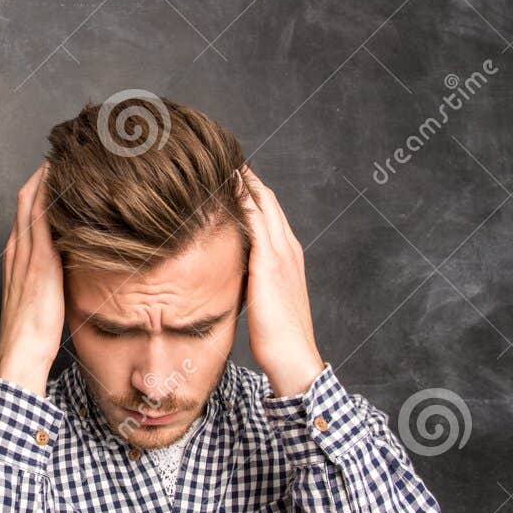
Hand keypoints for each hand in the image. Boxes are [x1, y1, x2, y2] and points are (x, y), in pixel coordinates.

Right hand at [0, 162, 64, 398]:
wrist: (22, 353)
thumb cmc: (34, 332)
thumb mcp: (43, 294)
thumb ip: (53, 273)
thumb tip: (76, 259)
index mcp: (17, 255)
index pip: (26, 208)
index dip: (40, 185)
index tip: (59, 168)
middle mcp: (18, 248)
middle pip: (26, 196)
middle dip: (44, 172)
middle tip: (65, 151)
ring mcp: (26, 254)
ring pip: (32, 201)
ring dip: (48, 177)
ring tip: (68, 157)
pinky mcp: (40, 262)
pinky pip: (43, 219)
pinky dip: (51, 198)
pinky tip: (68, 184)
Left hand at [236, 165, 324, 396]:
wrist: (294, 356)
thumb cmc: (276, 336)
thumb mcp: (262, 299)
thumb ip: (250, 280)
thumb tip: (229, 273)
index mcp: (288, 255)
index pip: (268, 211)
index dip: (250, 190)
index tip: (229, 173)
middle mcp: (288, 247)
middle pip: (265, 198)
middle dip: (245, 176)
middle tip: (221, 155)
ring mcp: (281, 252)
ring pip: (261, 201)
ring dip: (241, 179)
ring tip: (219, 159)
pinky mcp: (269, 262)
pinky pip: (254, 219)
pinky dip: (241, 198)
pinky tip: (223, 185)